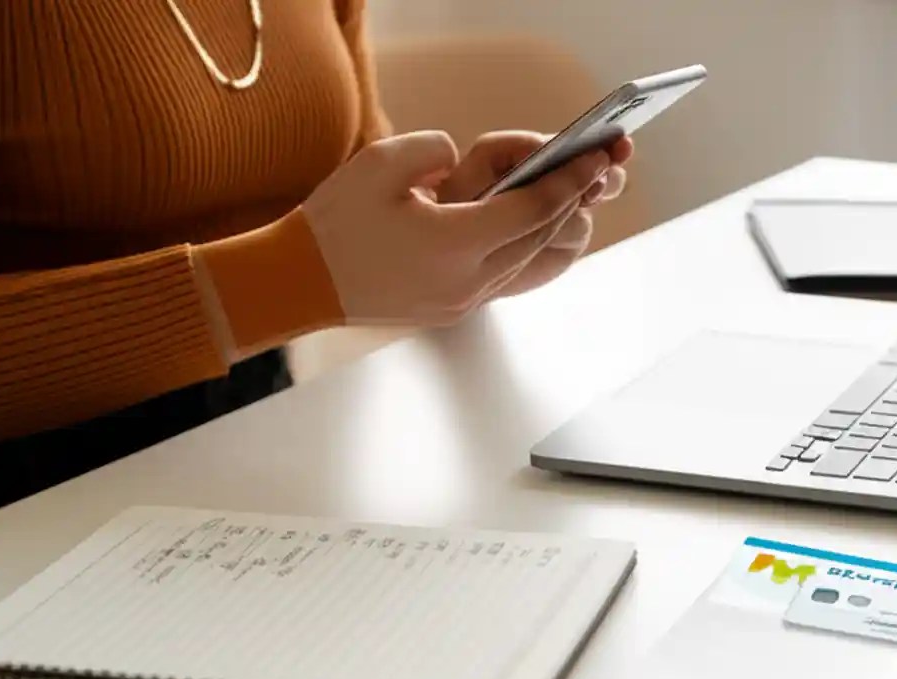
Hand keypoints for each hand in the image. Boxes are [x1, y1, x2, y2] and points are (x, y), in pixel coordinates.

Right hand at [301, 130, 610, 325]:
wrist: (299, 282)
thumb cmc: (334, 223)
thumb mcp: (381, 164)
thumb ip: (432, 150)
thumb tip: (460, 156)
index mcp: (455, 243)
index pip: (533, 210)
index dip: (570, 182)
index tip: (597, 159)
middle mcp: (468, 280)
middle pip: (537, 237)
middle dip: (570, 202)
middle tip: (597, 173)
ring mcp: (461, 301)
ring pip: (524, 259)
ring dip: (548, 227)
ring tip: (569, 195)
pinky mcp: (450, 310)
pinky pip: (502, 276)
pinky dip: (521, 248)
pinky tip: (526, 227)